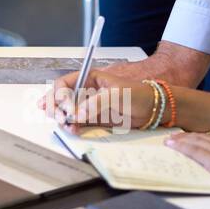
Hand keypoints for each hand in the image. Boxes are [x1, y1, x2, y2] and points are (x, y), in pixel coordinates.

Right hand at [35, 69, 156, 132]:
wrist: (153, 109)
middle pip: (61, 97)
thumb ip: (96, 103)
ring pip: (67, 111)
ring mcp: (89, 105)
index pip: (64, 83)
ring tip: (66, 125)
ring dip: (63, 118)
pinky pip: (78, 122)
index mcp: (88, 79)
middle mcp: (85, 91)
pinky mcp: (94, 118)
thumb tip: (78, 114)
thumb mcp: (117, 94)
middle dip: (56, 107)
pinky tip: (72, 129)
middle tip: (58, 117)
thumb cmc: (137, 94)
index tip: (65, 107)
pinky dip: (72, 126)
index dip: (60, 94)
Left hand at [164, 132, 209, 194]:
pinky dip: (180, 146)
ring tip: (169, 138)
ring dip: (181, 139)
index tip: (196, 136)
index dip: (205, 138)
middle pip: (205, 138)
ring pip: (196, 141)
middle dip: (190, 136)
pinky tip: (170, 144)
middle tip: (176, 135)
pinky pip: (192, 150)